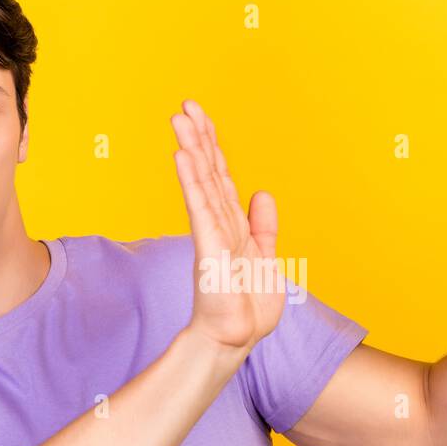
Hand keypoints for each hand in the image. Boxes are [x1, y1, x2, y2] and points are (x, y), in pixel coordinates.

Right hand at [170, 100, 283, 355]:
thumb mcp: (266, 258)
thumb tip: (262, 193)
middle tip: (185, 105)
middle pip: (208, 172)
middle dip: (198, 137)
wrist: (237, 340)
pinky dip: (193, 182)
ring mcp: (212, 235)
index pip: (221, 177)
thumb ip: (263, 226)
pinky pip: (200, 209)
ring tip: (180, 120)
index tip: (201, 116)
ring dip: (192, 150)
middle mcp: (219, 225)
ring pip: (202, 184)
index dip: (213, 145)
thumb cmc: (247, 307)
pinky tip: (184, 157)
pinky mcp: (209, 250)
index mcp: (232, 225)